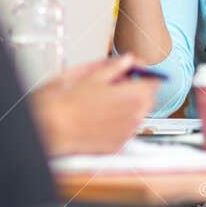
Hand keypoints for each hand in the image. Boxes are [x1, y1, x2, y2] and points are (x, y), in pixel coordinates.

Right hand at [30, 55, 158, 155]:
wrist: (51, 126)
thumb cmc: (66, 101)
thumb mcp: (91, 73)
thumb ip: (116, 66)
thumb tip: (128, 60)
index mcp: (133, 95)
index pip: (154, 82)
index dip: (145, 74)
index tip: (137, 71)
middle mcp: (134, 116)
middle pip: (148, 100)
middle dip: (138, 91)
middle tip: (119, 84)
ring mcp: (126, 133)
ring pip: (137, 115)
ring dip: (128, 107)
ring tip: (105, 101)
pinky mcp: (116, 145)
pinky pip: (125, 130)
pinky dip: (118, 123)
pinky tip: (100, 117)